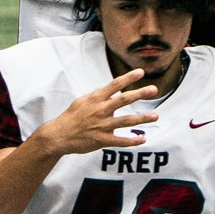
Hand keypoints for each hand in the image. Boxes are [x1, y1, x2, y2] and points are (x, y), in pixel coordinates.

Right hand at [37, 67, 159, 159]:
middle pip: (123, 100)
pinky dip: (132, 141)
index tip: (141, 72)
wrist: (59, 135)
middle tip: (154, 89)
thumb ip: (97, 95)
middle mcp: (100, 110)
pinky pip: (120, 141)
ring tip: (155, 116)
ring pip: (125, 121)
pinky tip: (143, 139)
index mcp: (96, 98)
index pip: (114, 85)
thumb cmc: (72, 117)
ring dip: (142, 119)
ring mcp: (102, 125)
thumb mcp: (82, 101)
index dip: (128, 78)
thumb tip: (108, 88)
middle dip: (139, 94)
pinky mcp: (101, 140)